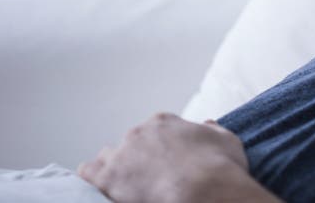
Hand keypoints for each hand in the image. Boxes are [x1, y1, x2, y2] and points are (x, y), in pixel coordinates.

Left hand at [78, 112, 280, 202]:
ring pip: (107, 158)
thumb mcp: (227, 141)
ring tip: (125, 189)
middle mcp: (139, 133)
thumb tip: (208, 125)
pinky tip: (100, 192)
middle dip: (138, 160)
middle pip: (130, 144)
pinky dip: (91, 181)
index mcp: (164, 122)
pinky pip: (87, 174)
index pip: (154, 130)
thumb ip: (213, 131)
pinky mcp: (107, 178)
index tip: (169, 165)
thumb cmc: (221, 169)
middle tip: (151, 182)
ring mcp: (122, 155)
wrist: (206, 192)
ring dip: (114, 170)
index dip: (161, 149)